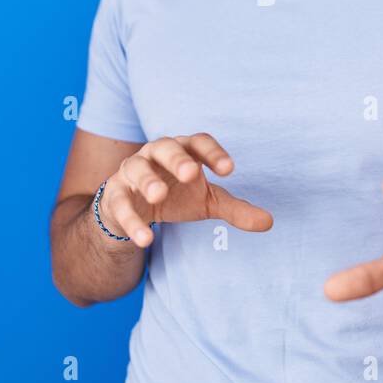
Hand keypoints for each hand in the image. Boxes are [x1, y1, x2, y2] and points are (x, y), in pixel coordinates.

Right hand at [96, 133, 273, 247]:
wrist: (133, 211)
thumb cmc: (176, 196)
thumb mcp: (207, 202)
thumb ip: (235, 209)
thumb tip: (269, 222)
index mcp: (183, 150)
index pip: (199, 142)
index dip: (213, 153)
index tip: (229, 170)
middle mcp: (155, 154)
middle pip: (166, 147)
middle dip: (177, 159)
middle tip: (190, 173)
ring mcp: (131, 172)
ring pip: (137, 169)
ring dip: (147, 180)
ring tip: (159, 196)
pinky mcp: (113, 194)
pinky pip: (120, 204)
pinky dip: (132, 221)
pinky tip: (146, 239)